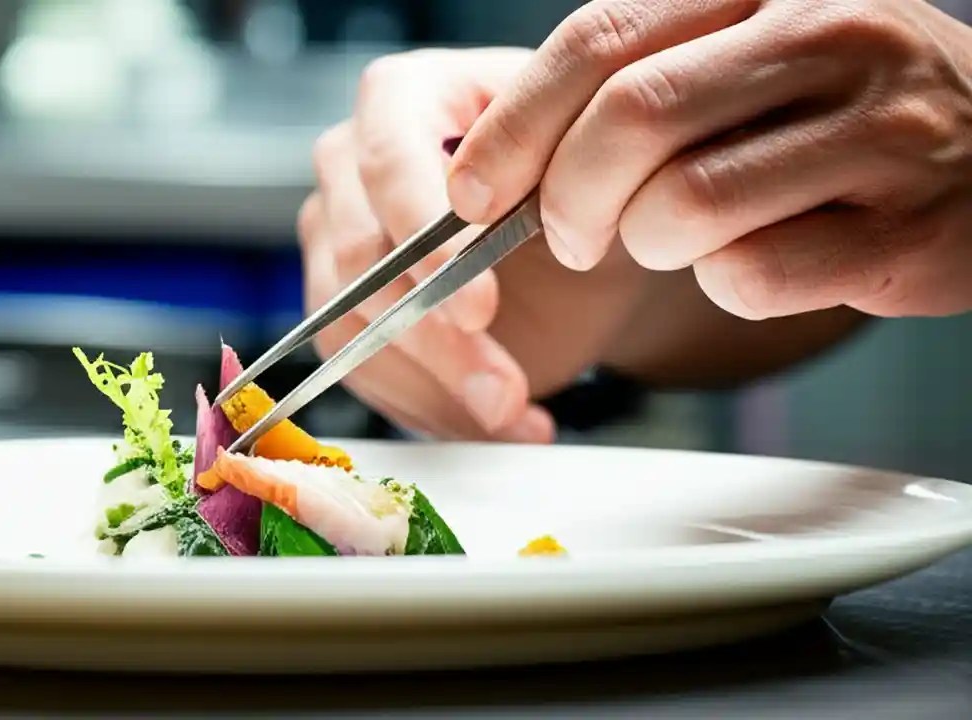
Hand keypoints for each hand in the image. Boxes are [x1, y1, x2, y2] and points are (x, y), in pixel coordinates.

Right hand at [300, 49, 651, 441]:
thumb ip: (556, 187)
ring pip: (351, 323)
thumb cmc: (586, 186)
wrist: (588, 241)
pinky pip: (358, 367)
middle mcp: (351, 159)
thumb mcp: (591, 175)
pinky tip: (495, 418)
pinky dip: (429, 407)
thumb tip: (523, 230)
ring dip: (437, 385)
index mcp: (406, 97)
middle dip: (432, 336)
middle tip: (502, 390)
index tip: (479, 310)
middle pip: (359, 256)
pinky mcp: (338, 303)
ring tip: (515, 413)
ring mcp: (335, 232)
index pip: (389, 165)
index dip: (426, 241)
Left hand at [448, 0, 971, 319]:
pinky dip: (721, 287)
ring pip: (686, 206)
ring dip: (648, 245)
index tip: (469, 192)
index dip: (515, 127)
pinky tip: (751, 263)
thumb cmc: (828, 108)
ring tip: (673, 241)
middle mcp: (828, 31)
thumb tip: (490, 165)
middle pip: (632, 119)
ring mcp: (880, 128)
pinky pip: (751, 276)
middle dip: (569, 200)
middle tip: (568, 237)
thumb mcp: (735, 55)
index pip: (597, 40)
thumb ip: (629, 84)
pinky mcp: (907, 229)